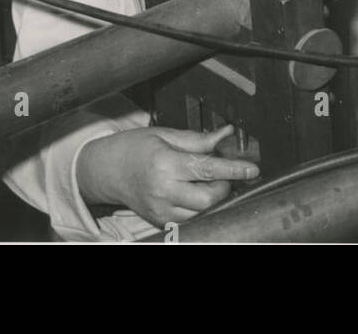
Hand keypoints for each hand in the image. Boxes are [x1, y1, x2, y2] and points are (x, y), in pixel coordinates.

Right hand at [76, 124, 258, 228]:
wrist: (105, 171)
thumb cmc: (134, 148)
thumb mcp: (165, 135)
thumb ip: (197, 139)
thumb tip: (225, 135)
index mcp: (165, 164)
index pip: (208, 170)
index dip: (234, 170)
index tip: (252, 170)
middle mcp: (163, 191)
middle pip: (208, 199)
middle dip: (224, 187)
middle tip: (223, 175)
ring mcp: (160, 211)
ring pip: (201, 214)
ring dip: (213, 200)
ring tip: (208, 184)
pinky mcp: (159, 223)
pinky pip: (189, 221)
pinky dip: (199, 209)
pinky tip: (195, 194)